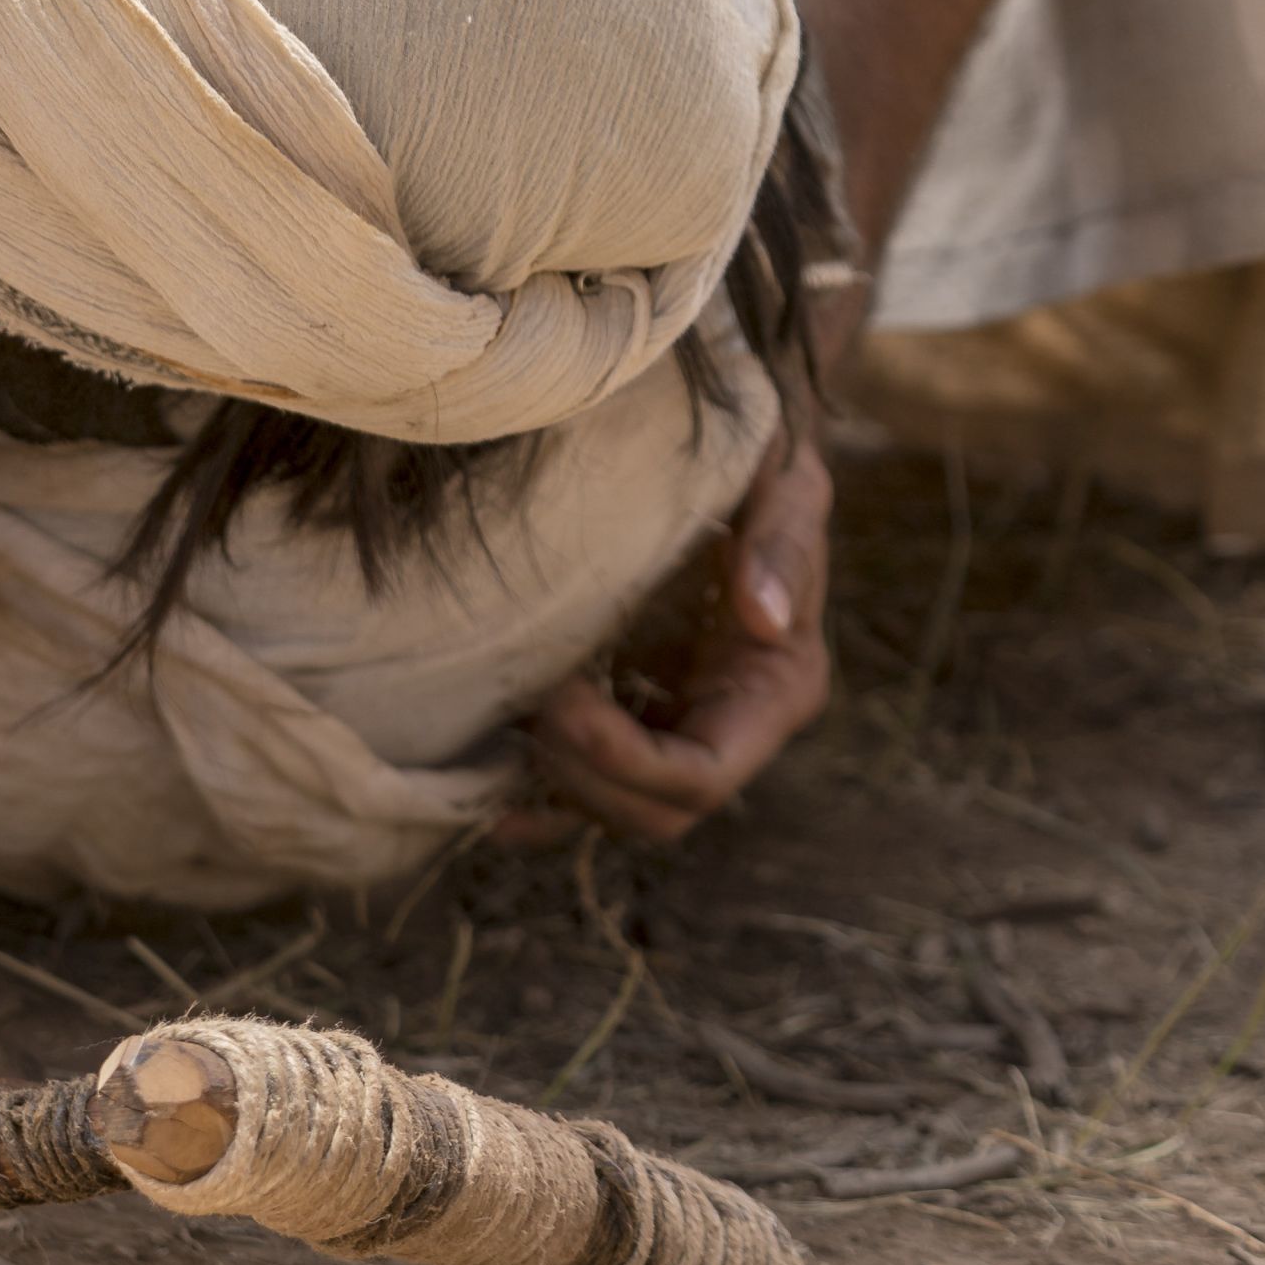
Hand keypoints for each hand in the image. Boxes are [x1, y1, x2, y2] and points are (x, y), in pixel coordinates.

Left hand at [517, 430, 832, 842]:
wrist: (725, 451)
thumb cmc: (761, 460)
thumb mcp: (786, 483)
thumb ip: (782, 545)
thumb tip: (766, 620)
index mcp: (773, 691)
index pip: (701, 777)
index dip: (625, 760)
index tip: (560, 698)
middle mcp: (726, 724)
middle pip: (653, 813)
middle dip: (581, 776)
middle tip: (522, 705)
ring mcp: (674, 724)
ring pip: (611, 808)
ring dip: (550, 783)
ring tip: (493, 724)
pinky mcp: (629, 710)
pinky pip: (581, 779)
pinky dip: (533, 794)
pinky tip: (477, 785)